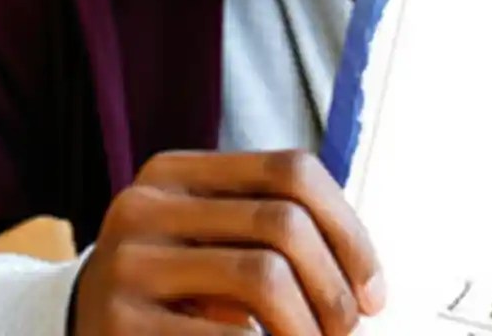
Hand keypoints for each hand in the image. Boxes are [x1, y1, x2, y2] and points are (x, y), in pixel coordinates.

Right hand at [72, 149, 383, 334]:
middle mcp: (144, 206)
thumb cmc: (175, 294)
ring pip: (262, 276)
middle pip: (284, 222)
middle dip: (335, 286)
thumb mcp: (215, 247)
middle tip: (349, 330)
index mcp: (176, 173)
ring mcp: (126, 264)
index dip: (349, 230)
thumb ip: (276, 237)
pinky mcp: (118, 324)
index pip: (291, 170)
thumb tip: (368, 280)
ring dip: (309, 325)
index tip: (373, 290)